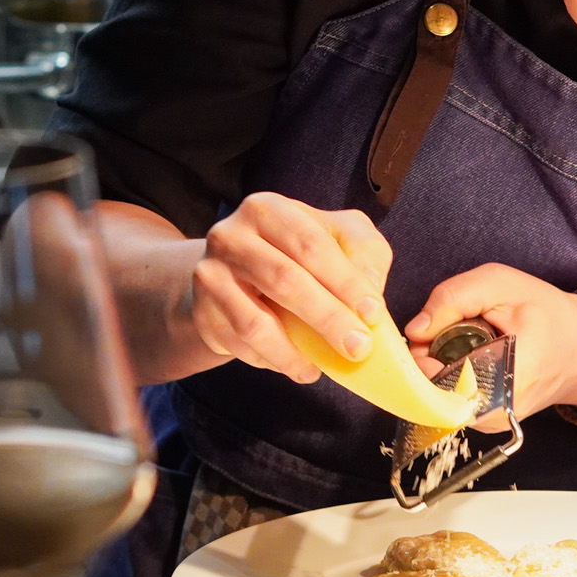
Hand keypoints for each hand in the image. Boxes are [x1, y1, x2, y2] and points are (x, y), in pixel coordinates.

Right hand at [189, 192, 392, 383]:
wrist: (231, 275)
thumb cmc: (296, 254)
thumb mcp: (335, 236)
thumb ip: (363, 252)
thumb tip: (371, 290)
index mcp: (267, 209)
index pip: (311, 244)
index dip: (346, 280)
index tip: (373, 312)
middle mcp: (230, 236)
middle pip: (284, 280)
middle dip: (328, 318)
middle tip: (359, 347)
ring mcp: (209, 276)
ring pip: (256, 323)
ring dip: (296, 352)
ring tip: (326, 367)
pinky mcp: (202, 314)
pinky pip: (241, 346)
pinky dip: (274, 362)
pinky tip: (299, 366)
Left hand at [404, 265, 576, 420]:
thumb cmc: (549, 314)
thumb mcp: (501, 284)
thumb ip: (452, 299)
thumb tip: (414, 330)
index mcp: (505, 379)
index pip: (436, 376)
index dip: (423, 350)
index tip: (433, 328)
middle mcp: (495, 414)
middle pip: (431, 388)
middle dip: (430, 355)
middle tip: (456, 330)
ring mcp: (491, 423)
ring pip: (438, 396)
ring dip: (440, 366)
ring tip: (468, 344)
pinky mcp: (488, 423)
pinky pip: (451, 401)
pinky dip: (451, 377)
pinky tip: (471, 359)